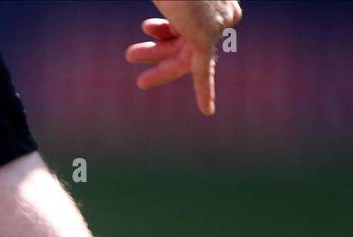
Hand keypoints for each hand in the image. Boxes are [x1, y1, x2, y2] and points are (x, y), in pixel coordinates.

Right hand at [125, 1, 241, 114]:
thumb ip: (172, 5)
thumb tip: (154, 23)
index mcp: (217, 2)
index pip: (189, 25)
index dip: (165, 32)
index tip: (147, 30)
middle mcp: (222, 14)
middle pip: (186, 41)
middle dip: (157, 51)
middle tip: (131, 57)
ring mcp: (217, 26)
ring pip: (186, 55)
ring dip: (157, 62)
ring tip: (130, 58)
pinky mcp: (207, 38)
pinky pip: (204, 70)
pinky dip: (205, 91)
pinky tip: (207, 111)